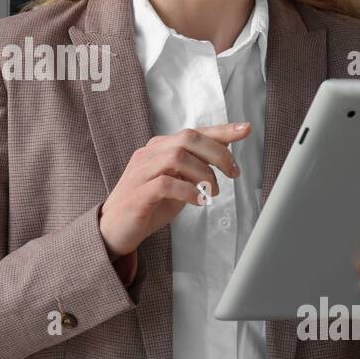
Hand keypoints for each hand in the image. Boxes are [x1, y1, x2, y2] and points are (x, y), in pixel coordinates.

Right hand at [98, 122, 250, 259]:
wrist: (114, 229)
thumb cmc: (149, 205)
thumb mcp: (178, 183)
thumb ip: (195, 168)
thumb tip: (224, 153)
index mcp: (159, 148)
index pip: (193, 132)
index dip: (221, 130)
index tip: (245, 129)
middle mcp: (148, 154)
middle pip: (187, 139)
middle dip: (217, 153)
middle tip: (233, 173)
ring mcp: (140, 172)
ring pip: (177, 157)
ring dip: (204, 174)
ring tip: (213, 192)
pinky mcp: (137, 193)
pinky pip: (165, 184)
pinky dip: (188, 191)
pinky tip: (199, 201)